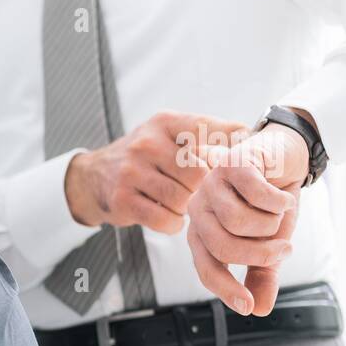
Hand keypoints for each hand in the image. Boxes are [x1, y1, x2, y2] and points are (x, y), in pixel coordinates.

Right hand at [65, 111, 249, 233]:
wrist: (92, 177)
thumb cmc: (145, 158)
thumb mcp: (169, 133)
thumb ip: (207, 133)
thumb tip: (253, 137)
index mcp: (165, 123)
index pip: (210, 131)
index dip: (230, 151)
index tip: (240, 165)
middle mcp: (147, 143)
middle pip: (200, 173)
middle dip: (206, 188)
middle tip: (205, 193)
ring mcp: (132, 172)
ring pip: (184, 199)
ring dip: (189, 208)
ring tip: (183, 203)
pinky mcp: (123, 201)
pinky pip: (165, 219)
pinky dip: (173, 223)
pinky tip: (169, 215)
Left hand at [187, 122, 307, 316]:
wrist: (287, 157)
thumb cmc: (271, 203)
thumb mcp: (270, 243)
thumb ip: (262, 273)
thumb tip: (260, 310)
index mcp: (202, 232)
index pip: (206, 267)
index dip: (226, 288)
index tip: (249, 307)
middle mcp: (199, 209)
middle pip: (223, 246)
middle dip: (260, 254)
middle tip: (284, 249)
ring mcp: (211, 184)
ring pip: (240, 222)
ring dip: (271, 223)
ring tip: (279, 213)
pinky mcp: (232, 163)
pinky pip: (256, 196)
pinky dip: (279, 202)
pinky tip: (284, 197)